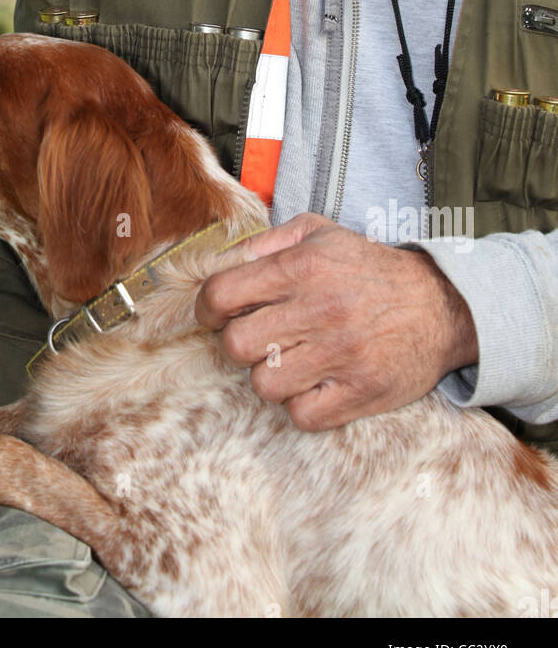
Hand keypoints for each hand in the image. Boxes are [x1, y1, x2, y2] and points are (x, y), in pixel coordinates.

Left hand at [195, 212, 477, 429]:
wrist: (440, 304)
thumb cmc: (369, 269)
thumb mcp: (318, 233)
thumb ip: (266, 242)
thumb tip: (220, 262)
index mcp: (302, 267)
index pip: (222, 294)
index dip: (207, 308)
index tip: (216, 315)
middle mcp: (319, 309)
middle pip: (236, 344)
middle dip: (237, 344)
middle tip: (256, 339)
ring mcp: (341, 354)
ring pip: (264, 384)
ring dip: (269, 376)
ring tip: (289, 360)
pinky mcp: (361, 391)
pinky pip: (301, 414)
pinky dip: (300, 404)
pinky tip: (313, 383)